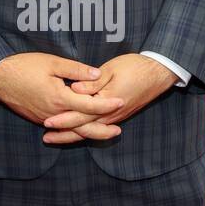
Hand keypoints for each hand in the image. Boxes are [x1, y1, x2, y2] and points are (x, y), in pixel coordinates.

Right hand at [0, 53, 126, 141]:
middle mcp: (53, 113)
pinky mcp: (37, 118)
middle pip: (82, 127)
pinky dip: (72, 130)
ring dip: (88, 132)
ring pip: (70, 130)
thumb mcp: (52, 62)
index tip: (121, 101)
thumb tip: (97, 74)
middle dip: (101, 130)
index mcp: (59, 98)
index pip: (89, 105)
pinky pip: (59, 128)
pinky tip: (80, 128)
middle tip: (118, 131)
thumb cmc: (24, 66)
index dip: (107, 104)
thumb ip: (76, 70)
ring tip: (103, 132)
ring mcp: (44, 118)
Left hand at [42, 53, 175, 144]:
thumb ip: (92, 82)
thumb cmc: (135, 68)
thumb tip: (74, 89)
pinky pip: (98, 127)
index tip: (47, 121)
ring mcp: (115, 117)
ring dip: (73, 135)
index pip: (81, 114)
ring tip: (56, 138)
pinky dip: (85, 131)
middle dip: (64, 134)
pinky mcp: (118, 115)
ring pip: (90, 131)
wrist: (158, 74)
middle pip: (83, 128)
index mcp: (106, 103)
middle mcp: (110, 115)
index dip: (63, 119)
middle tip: (46, 138)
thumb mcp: (111, 70)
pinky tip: (76, 131)